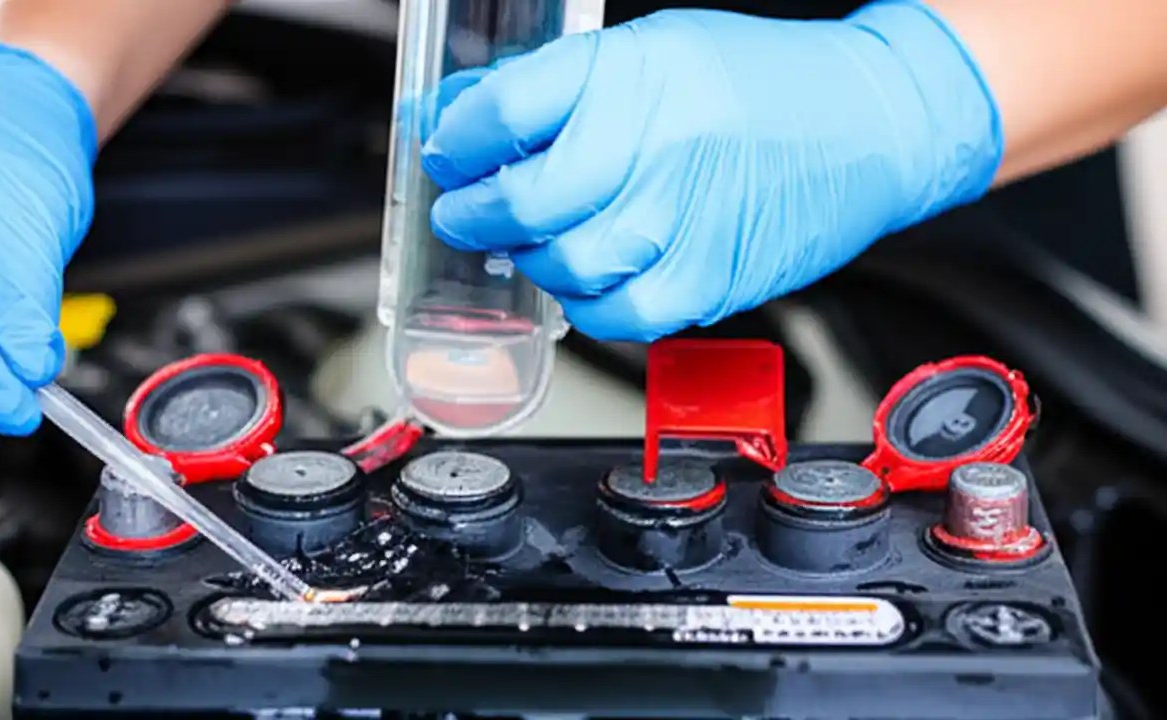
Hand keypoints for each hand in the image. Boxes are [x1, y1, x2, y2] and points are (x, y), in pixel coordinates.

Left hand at [421, 0, 1002, 341]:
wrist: (873, 122)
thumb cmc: (764, 83)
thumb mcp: (654, 50)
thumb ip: (555, 86)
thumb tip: (457, 116)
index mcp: (635, 70)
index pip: (504, 110)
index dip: (455, 140)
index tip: (446, 153)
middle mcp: (656, 142)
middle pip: (523, 199)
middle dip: (472, 213)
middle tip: (464, 213)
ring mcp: (684, 217)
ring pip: (564, 265)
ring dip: (530, 260)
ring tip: (534, 242)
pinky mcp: (710, 278)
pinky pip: (617, 314)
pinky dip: (587, 303)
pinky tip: (589, 277)